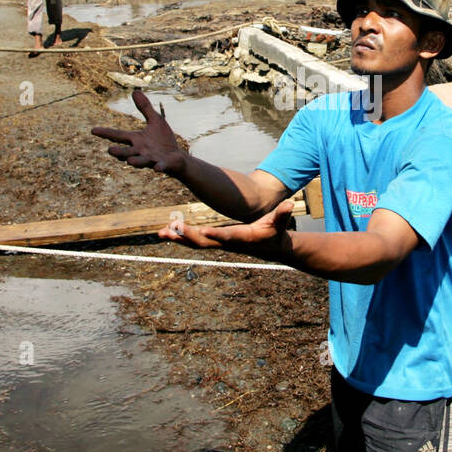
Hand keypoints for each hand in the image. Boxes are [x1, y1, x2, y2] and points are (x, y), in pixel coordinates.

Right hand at [91, 88, 185, 175]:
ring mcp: (151, 159)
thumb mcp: (155, 120)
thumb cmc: (163, 140)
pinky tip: (157, 168)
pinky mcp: (163, 164)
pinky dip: (159, 167)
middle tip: (110, 150)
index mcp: (136, 140)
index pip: (119, 136)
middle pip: (127, 152)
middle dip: (119, 152)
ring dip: (136, 162)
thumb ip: (145, 108)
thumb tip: (135, 91)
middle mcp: (141, 151)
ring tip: (130, 162)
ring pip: (141, 162)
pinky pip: (161, 166)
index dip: (106, 133)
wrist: (176, 157)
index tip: (93, 130)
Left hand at [160, 199, 295, 260]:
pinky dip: (181, 237)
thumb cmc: (276, 232)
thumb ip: (283, 213)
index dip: (215, 235)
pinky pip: (195, 241)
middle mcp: (228, 243)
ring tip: (161, 233)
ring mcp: (220, 244)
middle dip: (188, 237)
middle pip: (205, 242)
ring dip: (178, 238)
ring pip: (196, 243)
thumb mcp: (280, 222)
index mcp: (242, 238)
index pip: (227, 237)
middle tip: (172, 230)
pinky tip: (167, 232)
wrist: (273, 248)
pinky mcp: (215, 241)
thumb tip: (290, 203)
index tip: (202, 231)